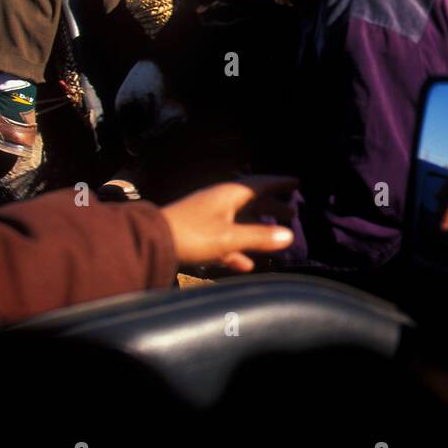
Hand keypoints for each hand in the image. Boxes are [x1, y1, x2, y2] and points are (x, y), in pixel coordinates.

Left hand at [160, 175, 297, 271]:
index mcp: (229, 194)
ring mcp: (208, 216)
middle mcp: (220, 201)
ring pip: (239, 220)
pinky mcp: (198, 233)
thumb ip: (259, 237)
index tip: (296, 182)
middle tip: (292, 213)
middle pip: (252, 202)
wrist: (151, 242)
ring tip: (276, 237)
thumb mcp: (229, 238)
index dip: (279, 183)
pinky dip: (238, 249)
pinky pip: (225, 238)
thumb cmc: (192, 235)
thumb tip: (289, 236)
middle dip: (272, 207)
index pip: (260, 184)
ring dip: (258, 228)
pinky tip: (247, 265)